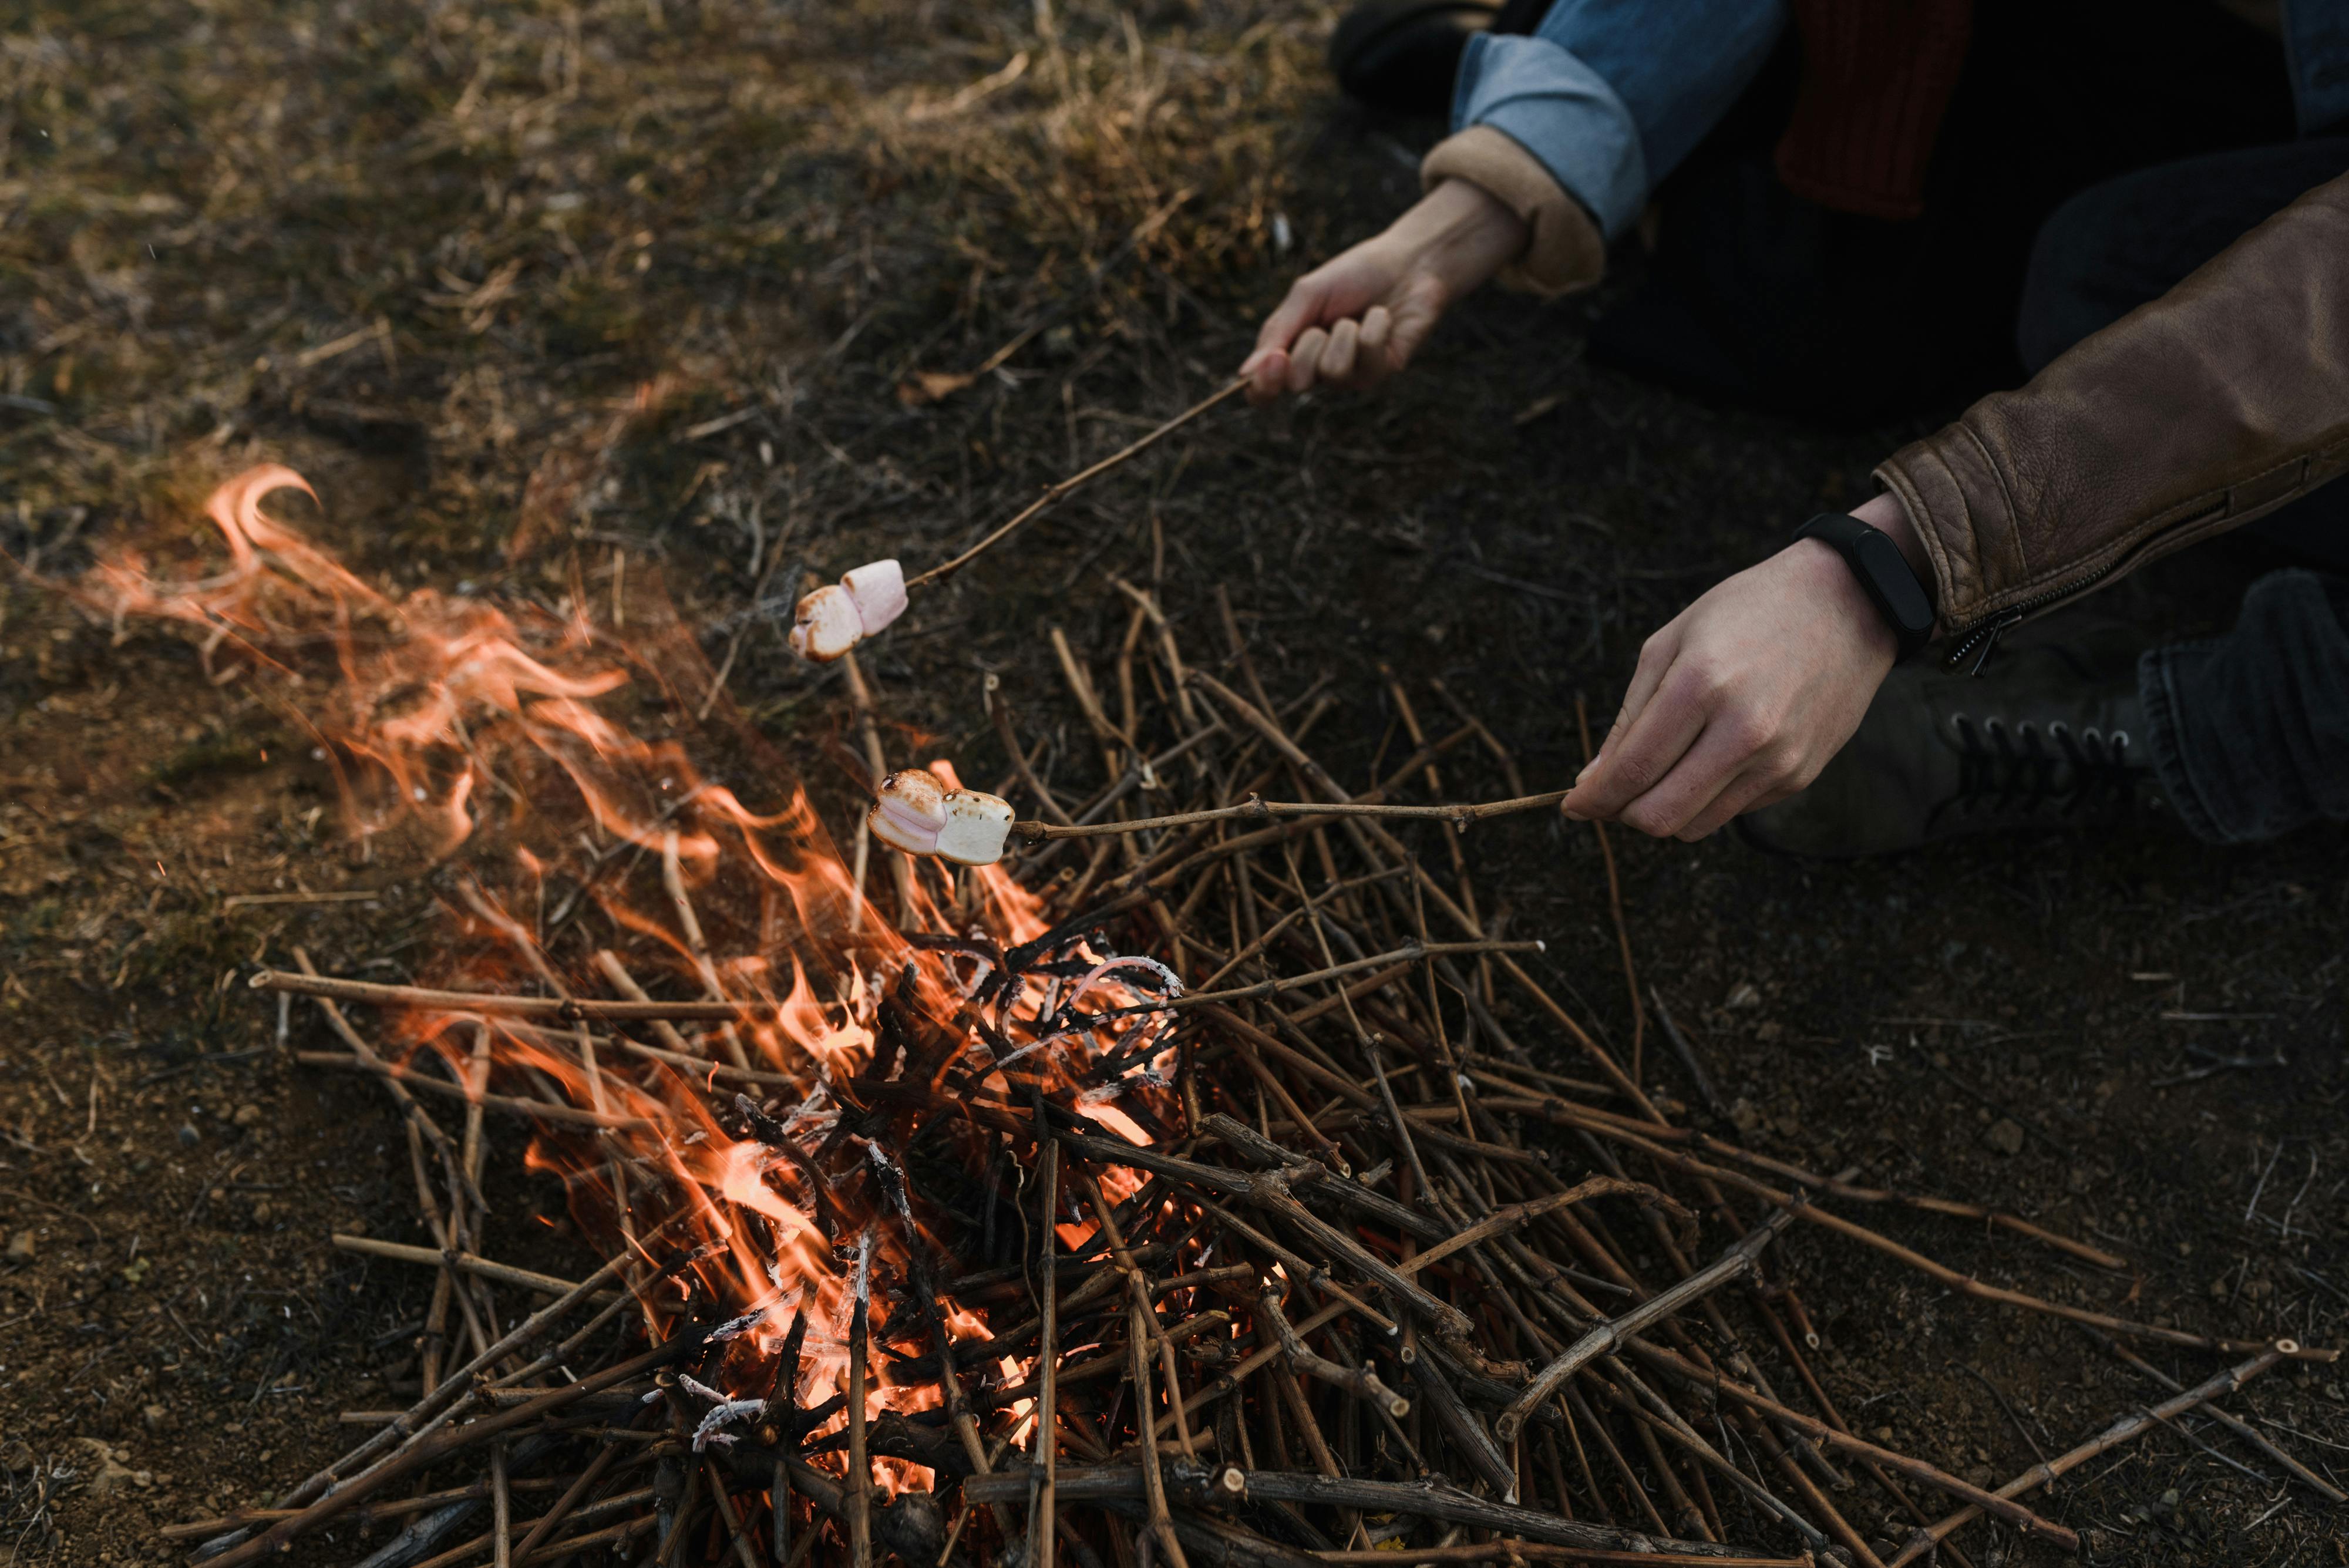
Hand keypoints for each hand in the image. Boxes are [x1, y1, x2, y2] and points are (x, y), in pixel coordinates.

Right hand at [1240, 180, 1527, 403]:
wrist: (1407, 261)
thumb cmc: (1353, 275)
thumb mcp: (1306, 295)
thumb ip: (1277, 332)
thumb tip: (1244, 374)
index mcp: (1294, 354)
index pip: (1265, 392)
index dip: (1263, 388)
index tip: (1274, 361)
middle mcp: (1320, 372)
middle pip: (1297, 382)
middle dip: (1307, 346)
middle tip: (1323, 323)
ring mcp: (1353, 376)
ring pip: (1333, 372)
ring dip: (1343, 333)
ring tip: (1355, 316)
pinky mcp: (1384, 371)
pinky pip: (1367, 357)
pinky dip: (1373, 326)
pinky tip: (1382, 316)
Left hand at [1562, 493, 1928, 839]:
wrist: (1847, 603)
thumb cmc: (1747, 612)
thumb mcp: (1672, 642)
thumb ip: (1629, 717)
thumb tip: (1593, 782)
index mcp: (1701, 685)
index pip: (1633, 771)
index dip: (1593, 799)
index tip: (1572, 805)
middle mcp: (1744, 730)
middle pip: (1660, 816)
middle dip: (1622, 814)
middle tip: (1611, 794)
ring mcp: (1778, 759)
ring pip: (1695, 826)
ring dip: (1663, 811)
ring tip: (1658, 774)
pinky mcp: (1800, 775)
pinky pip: (1732, 812)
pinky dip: (1705, 798)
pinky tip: (1709, 759)